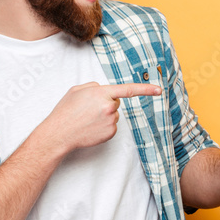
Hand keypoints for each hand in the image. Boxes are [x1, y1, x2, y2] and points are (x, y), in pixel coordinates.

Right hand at [41, 82, 159, 153]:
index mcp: (101, 93)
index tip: (159, 89)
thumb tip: (104, 91)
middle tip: (88, 109)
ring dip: (104, 115)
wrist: (59, 133)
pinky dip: (103, 126)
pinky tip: (91, 127)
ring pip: (113, 114)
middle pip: (116, 102)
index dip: (146, 89)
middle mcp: (109, 107)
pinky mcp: (111, 133)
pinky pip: (111, 126)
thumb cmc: (65, 111)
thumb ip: (94, 86)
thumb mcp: (77, 90)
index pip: (128, 89)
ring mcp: (111, 121)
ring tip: (87, 119)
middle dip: (106, 103)